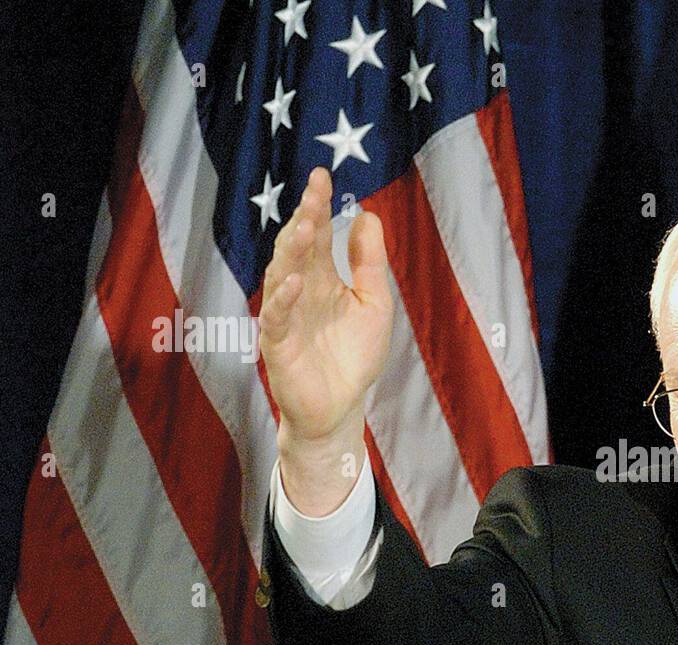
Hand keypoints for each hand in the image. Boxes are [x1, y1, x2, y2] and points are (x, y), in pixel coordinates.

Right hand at [259, 166, 392, 445]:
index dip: (317, 206)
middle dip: (305, 219)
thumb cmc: (354, 356)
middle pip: (297, 248)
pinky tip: (295, 282)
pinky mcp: (277, 345)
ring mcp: (285, 315)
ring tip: (306, 227)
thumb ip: (369, 263)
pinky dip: (283, 300)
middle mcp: (299, 290)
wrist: (340, 406)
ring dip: (292, 252)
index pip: (316, 234)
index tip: (322, 176)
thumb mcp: (374, 303)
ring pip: (281, 275)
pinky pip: (275, 318)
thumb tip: (367, 215)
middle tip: (313, 192)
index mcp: (321, 277)